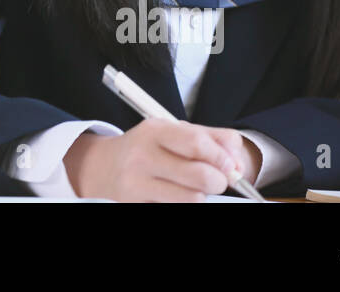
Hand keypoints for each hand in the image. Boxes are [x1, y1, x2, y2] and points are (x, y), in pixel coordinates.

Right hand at [63, 118, 252, 201]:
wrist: (102, 167)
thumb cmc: (147, 149)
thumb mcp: (172, 133)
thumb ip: (210, 137)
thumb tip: (237, 158)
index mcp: (153, 131)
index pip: (196, 143)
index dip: (222, 157)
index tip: (231, 166)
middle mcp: (141, 156)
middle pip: (199, 175)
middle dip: (218, 181)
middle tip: (217, 180)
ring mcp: (135, 184)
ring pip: (192, 199)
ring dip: (200, 195)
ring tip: (191, 187)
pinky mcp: (135, 205)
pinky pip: (175, 209)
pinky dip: (183, 204)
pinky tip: (174, 195)